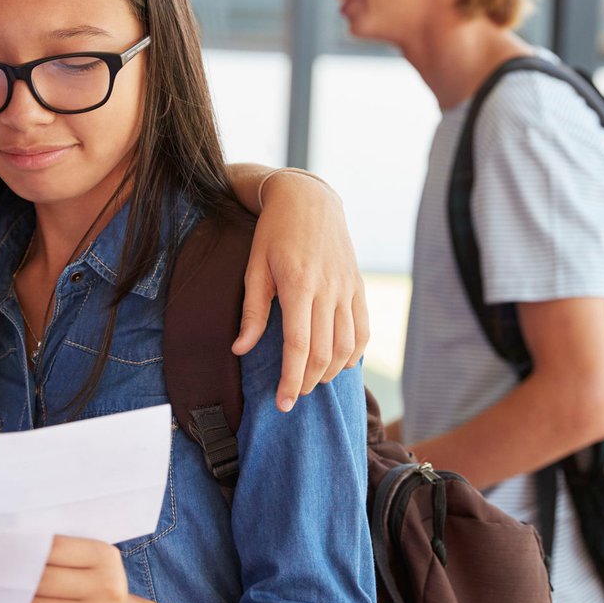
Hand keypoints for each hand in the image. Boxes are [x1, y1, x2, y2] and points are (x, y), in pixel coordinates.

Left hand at [237, 170, 369, 410]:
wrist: (309, 198)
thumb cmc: (274, 232)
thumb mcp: (254, 267)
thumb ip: (252, 312)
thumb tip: (240, 350)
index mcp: (298, 285)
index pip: (298, 346)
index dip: (291, 380)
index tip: (283, 403)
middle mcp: (327, 290)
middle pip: (323, 352)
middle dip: (307, 382)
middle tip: (292, 395)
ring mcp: (347, 288)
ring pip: (347, 346)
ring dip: (330, 372)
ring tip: (312, 380)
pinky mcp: (358, 286)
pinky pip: (363, 329)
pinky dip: (354, 353)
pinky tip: (340, 364)